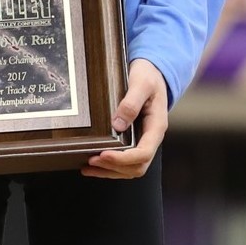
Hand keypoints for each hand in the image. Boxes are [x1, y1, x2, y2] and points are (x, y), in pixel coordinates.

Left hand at [84, 58, 166, 178]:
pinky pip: (125, 162)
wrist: (152, 73)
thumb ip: (131, 103)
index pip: (144, 153)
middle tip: (92, 160)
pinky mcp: (134, 140)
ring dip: (110, 171)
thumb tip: (118, 125)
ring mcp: (143, 141)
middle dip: (114, 167)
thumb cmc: (148, 77)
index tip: (104, 154)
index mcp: (157, 126)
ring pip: (130, 168)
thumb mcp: (141, 84)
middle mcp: (151, 138)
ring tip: (88, 168)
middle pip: (137, 166)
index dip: (124, 158)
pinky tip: (94, 166)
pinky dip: (109, 167)